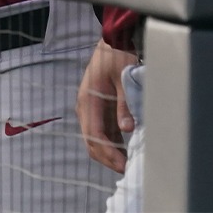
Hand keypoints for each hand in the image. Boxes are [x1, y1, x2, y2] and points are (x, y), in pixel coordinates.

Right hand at [77, 40, 138, 172]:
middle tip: (126, 170)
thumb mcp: (123, 80)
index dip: (108, 153)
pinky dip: (110, 144)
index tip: (124, 165)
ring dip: (108, 153)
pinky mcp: (97, 108)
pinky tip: (124, 150)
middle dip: (106, 158)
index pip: (94, 136)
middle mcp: (85, 108)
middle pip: (91, 142)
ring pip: (94, 139)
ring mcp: (90, 109)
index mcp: (88, 102)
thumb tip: (127, 129)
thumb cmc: (117, 58)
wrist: (112, 42)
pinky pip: (100, 131)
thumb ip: (124, 104)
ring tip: (127, 163)